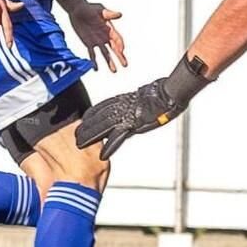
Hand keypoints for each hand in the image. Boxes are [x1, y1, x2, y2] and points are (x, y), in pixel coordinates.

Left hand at [67, 2, 127, 71]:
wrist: (77, 10)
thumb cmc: (90, 9)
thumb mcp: (100, 11)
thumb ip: (109, 14)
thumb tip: (120, 14)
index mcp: (110, 29)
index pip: (117, 39)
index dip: (120, 45)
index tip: (121, 51)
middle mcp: (105, 37)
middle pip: (114, 49)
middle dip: (120, 57)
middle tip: (125, 65)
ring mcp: (97, 41)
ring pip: (105, 53)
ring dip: (109, 62)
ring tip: (114, 70)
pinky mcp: (88, 43)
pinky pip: (92, 53)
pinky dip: (94, 61)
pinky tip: (96, 68)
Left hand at [74, 56, 211, 159]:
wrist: (171, 92)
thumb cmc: (164, 93)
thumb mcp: (147, 96)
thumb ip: (138, 102)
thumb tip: (136, 106)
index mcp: (126, 100)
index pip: (103, 107)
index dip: (92, 114)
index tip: (83, 119)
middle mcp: (123, 107)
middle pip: (99, 118)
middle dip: (86, 127)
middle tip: (75, 135)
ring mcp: (128, 116)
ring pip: (104, 127)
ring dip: (91, 137)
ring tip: (80, 144)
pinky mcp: (134, 124)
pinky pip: (118, 138)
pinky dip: (110, 147)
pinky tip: (102, 155)